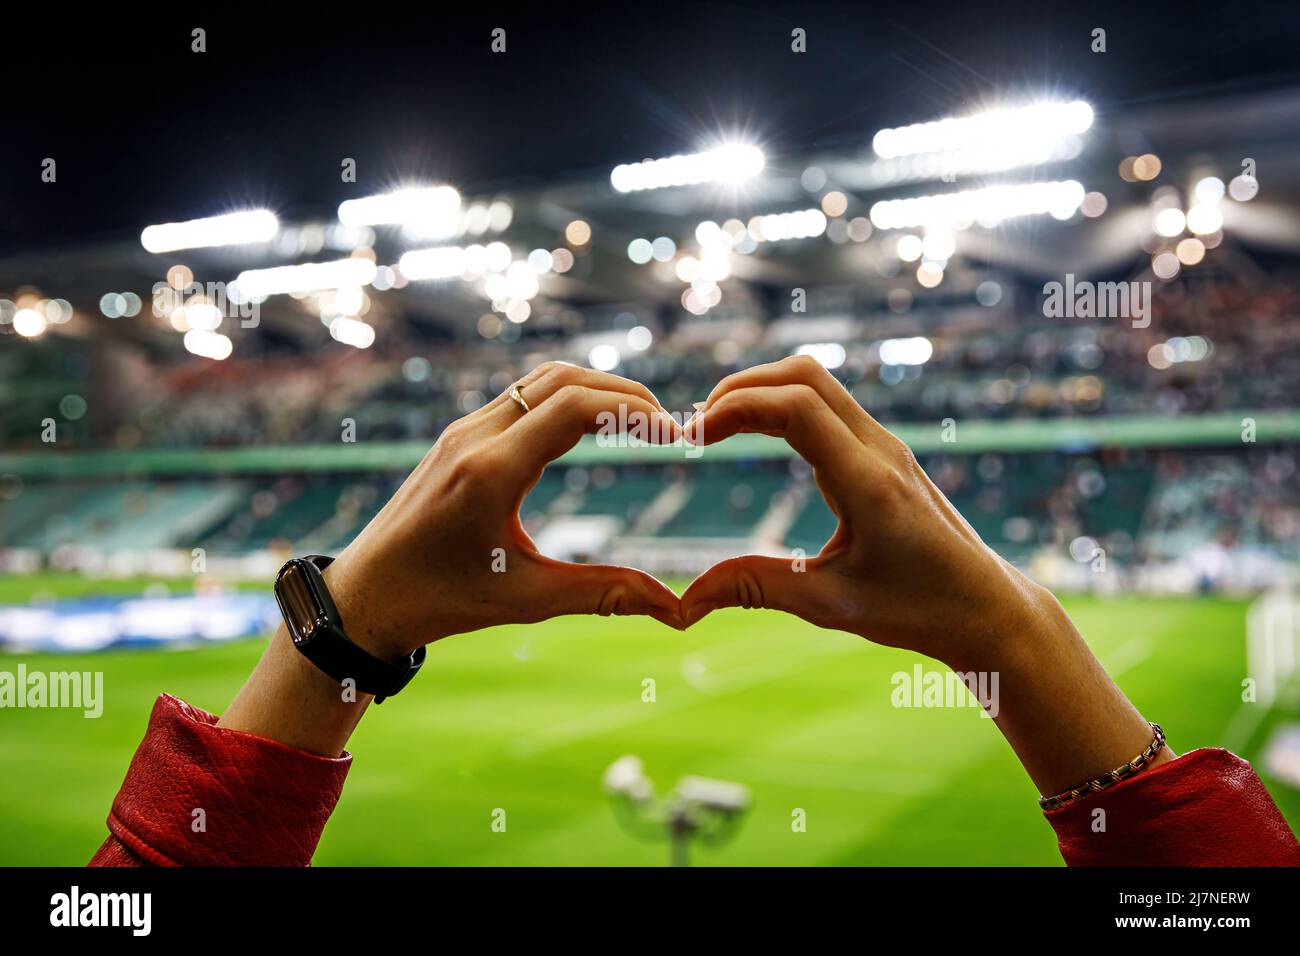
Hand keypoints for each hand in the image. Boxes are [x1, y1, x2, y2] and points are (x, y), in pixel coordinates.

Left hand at [324, 361, 684, 660]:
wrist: (363, 596)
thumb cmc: (440, 602)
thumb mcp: (528, 602)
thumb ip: (604, 594)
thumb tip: (675, 609)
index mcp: (491, 472)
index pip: (577, 406)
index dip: (635, 412)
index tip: (675, 438)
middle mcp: (475, 437)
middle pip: (565, 379)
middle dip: (625, 394)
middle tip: (667, 425)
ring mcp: (463, 431)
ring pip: (541, 379)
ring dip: (595, 389)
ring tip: (638, 421)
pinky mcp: (458, 437)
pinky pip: (520, 396)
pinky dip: (565, 397)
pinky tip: (591, 428)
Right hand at [680, 355, 1045, 669]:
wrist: (988, 607)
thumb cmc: (919, 610)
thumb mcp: (830, 605)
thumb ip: (756, 589)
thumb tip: (686, 600)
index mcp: (868, 483)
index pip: (795, 407)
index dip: (734, 408)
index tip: (692, 439)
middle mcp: (879, 450)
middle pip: (803, 374)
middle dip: (740, 388)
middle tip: (696, 428)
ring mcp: (885, 446)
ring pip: (816, 382)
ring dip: (762, 391)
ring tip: (717, 429)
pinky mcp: (884, 453)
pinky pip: (828, 406)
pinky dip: (783, 405)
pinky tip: (757, 437)